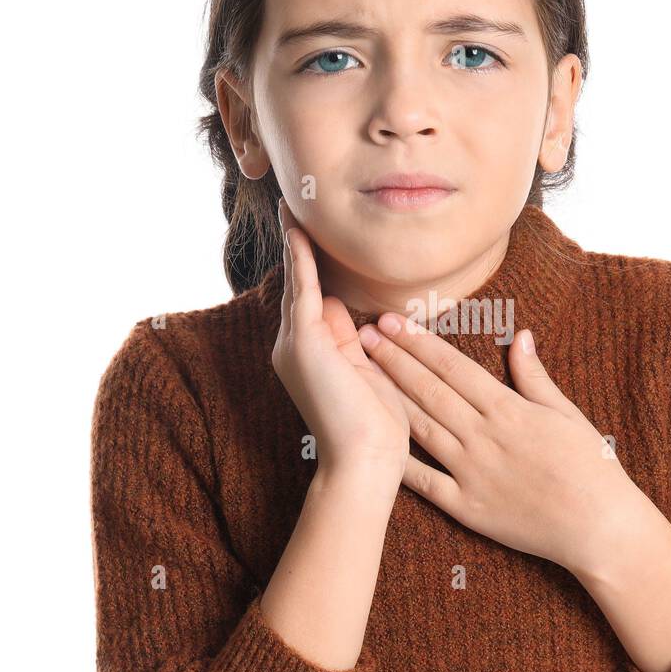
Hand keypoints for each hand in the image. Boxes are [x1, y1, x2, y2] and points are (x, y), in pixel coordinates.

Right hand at [270, 199, 409, 479]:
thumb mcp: (372, 376)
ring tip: (291, 211)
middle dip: (297, 250)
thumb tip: (364, 318)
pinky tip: (298, 231)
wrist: (366, 461)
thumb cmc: (378, 429)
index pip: (315, 302)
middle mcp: (297, 348)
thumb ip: (362, 346)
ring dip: (294, 245)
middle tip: (293, 210)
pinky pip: (303, 290)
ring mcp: (297, 345)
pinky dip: (300, 259)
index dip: (314, 269)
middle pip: (299, 287)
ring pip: (296, 283)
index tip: (315, 239)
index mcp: (316, 356)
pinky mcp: (305, 343)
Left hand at [356, 312, 642, 572]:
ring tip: (363, 374)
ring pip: (422, 428)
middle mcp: (484, 437)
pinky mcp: (467, 508)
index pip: (454, 367)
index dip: (420, 343)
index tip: (393, 321)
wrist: (599, 527)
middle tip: (363, 334)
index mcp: (508, 410)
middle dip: (395, 360)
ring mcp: (472, 473)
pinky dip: (400, 462)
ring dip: (391, 398)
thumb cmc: (592, 467)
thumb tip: (520, 335)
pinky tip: (374, 441)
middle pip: (430, 391)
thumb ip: (536, 376)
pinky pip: (426, 483)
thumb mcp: (567, 414)